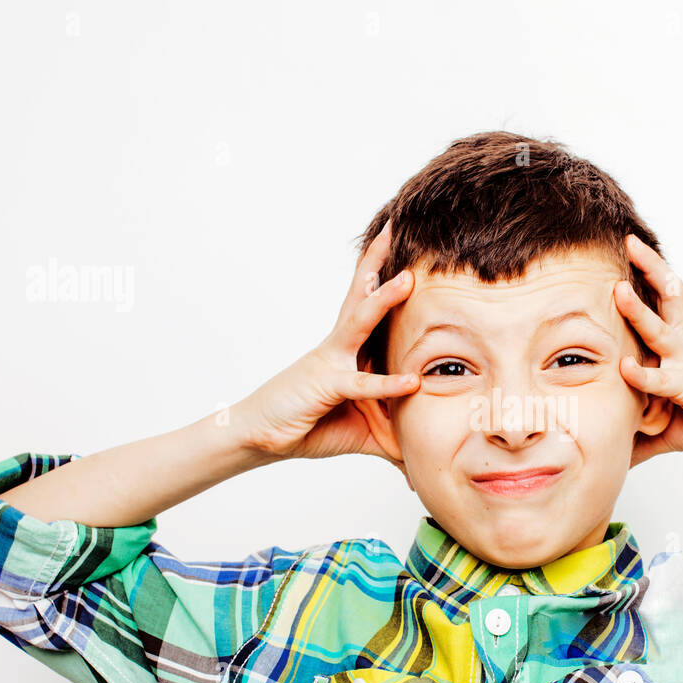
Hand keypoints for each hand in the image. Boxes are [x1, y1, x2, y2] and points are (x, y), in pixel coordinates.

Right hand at [232, 219, 420, 464]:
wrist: (263, 438)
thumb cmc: (311, 425)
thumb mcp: (364, 431)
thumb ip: (394, 436)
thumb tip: (420, 458)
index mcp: (352, 348)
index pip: (373, 303)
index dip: (388, 273)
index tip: (407, 243)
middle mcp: (342, 345)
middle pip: (364, 292)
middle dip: (382, 259)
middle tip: (398, 223)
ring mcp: (332, 360)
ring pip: (361, 321)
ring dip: (384, 299)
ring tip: (409, 279)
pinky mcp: (326, 385)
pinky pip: (360, 384)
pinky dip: (386, 384)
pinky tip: (411, 381)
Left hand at [615, 233, 682, 466]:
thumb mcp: (672, 427)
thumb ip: (641, 436)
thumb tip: (619, 454)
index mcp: (681, 348)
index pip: (663, 304)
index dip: (648, 276)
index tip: (629, 252)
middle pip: (666, 297)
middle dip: (648, 268)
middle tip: (630, 241)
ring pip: (659, 330)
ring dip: (637, 311)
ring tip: (617, 289)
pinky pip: (663, 380)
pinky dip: (643, 374)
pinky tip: (624, 366)